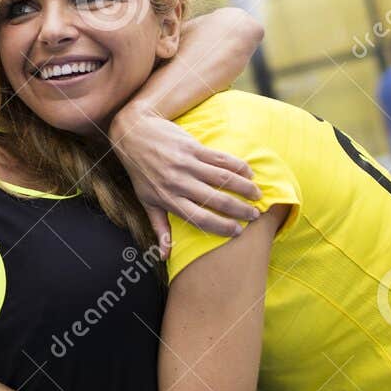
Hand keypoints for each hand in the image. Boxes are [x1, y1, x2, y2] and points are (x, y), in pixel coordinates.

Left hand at [109, 106, 259, 251]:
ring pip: (224, 178)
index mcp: (169, 199)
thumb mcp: (146, 201)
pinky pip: (221, 158)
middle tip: (254, 214)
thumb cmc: (140, 172)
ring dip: (245, 187)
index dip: (222, 227)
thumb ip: (159, 228)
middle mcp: (179, 183)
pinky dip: (238, 166)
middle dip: (240, 209)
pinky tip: (249, 173)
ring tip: (257, 195)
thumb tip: (165, 256)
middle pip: (217, 200)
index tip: (238, 231)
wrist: (133, 134)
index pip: (200, 219)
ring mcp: (187, 164)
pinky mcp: (193, 147)